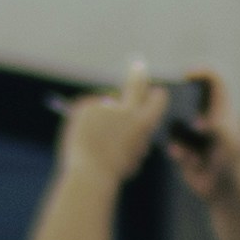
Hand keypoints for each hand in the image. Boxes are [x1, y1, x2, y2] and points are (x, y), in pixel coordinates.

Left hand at [51, 73, 170, 199]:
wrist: (89, 175)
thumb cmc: (112, 172)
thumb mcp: (132, 156)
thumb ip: (135, 137)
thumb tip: (132, 125)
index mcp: (144, 122)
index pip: (157, 99)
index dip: (156, 97)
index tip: (156, 92)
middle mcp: (128, 109)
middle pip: (136, 83)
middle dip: (138, 74)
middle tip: (138, 65)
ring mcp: (106, 106)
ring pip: (106, 103)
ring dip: (103, 114)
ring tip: (94, 140)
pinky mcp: (87, 106)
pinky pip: (88, 109)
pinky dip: (86, 119)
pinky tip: (82, 136)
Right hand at [163, 72, 239, 193]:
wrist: (226, 193)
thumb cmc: (233, 164)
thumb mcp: (228, 143)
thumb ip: (217, 128)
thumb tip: (198, 122)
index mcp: (221, 110)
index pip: (214, 82)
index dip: (201, 73)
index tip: (185, 76)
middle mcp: (206, 118)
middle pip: (189, 98)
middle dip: (178, 103)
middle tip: (169, 107)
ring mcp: (192, 134)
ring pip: (176, 122)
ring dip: (176, 132)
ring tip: (186, 147)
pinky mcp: (183, 150)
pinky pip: (173, 145)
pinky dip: (178, 151)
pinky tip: (189, 160)